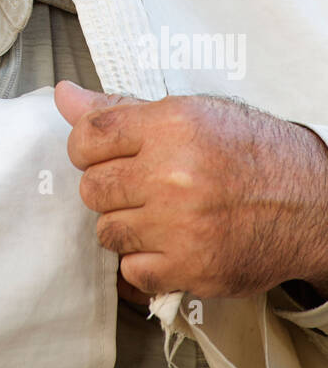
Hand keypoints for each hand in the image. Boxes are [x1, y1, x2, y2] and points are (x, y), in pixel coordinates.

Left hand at [54, 81, 327, 299]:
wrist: (311, 202)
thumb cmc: (249, 152)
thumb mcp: (190, 114)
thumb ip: (120, 109)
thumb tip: (64, 96)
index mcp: (171, 126)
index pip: (87, 136)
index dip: (86, 147)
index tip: (102, 154)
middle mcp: (173, 175)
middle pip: (91, 187)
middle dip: (108, 187)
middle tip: (137, 186)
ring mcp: (181, 226)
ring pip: (107, 231)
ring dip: (125, 226)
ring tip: (157, 214)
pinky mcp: (191, 269)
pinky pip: (132, 271)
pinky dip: (144, 262)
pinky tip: (169, 244)